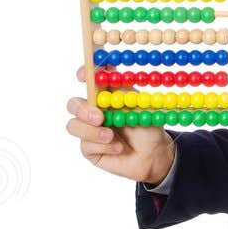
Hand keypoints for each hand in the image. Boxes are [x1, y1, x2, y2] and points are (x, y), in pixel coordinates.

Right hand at [65, 65, 175, 184]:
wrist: (153, 155)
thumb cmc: (148, 128)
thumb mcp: (141, 107)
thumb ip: (123, 92)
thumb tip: (109, 74)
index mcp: (107, 96)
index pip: (91, 80)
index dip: (84, 73)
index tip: (84, 75)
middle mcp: (94, 111)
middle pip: (73, 104)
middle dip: (82, 109)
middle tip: (99, 118)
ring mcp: (89, 130)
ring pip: (73, 125)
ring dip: (92, 132)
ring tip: (111, 137)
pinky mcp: (89, 148)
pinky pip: (85, 145)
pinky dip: (104, 147)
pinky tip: (118, 148)